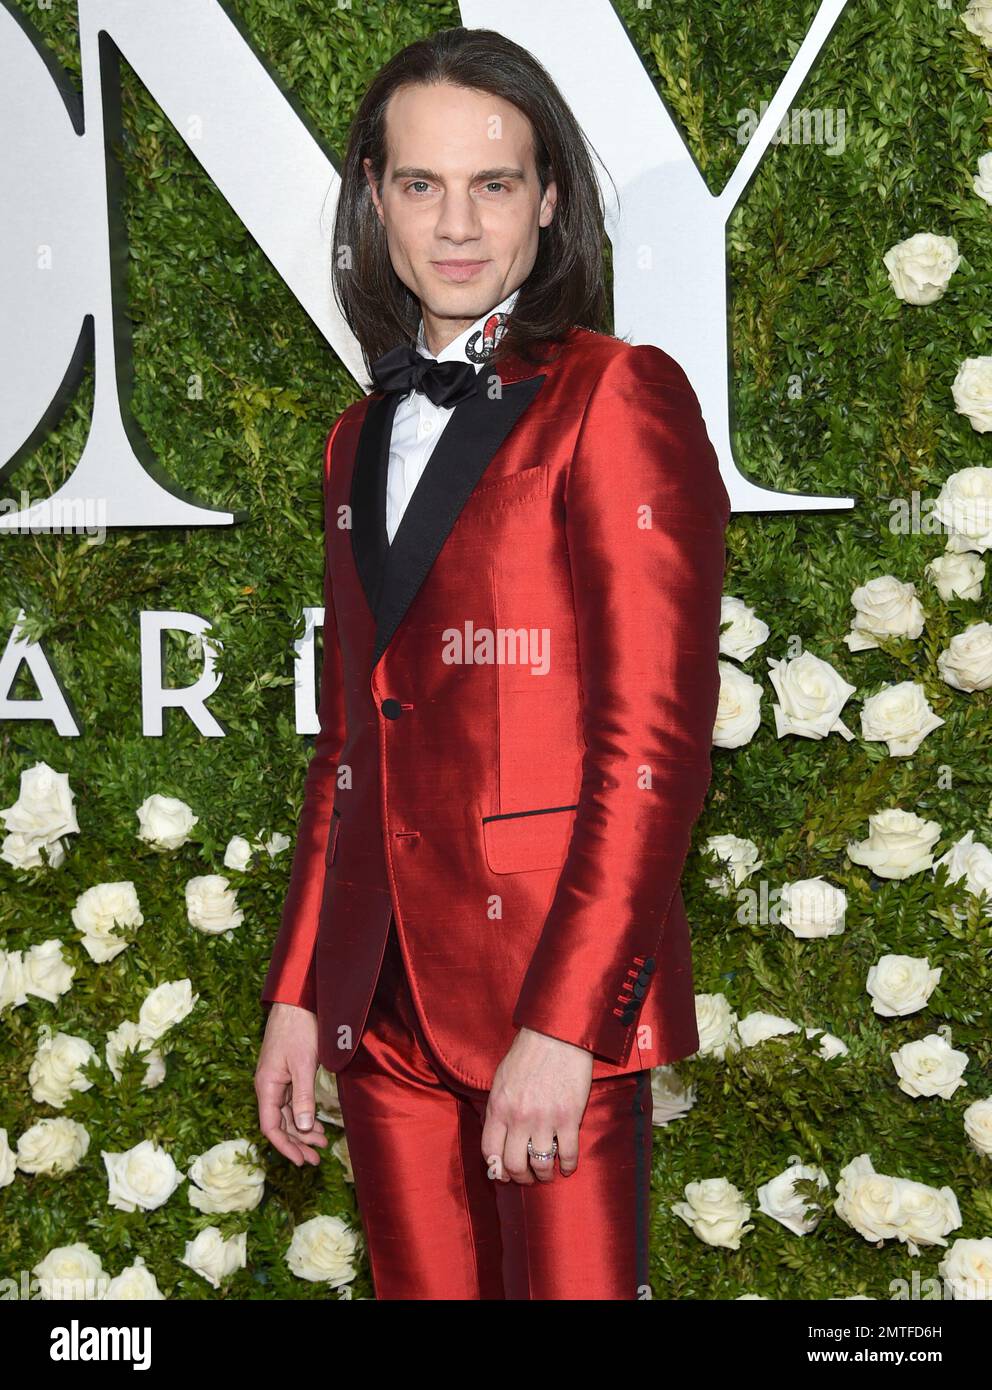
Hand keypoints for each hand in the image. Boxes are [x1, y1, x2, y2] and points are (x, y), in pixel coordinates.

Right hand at [255, 1002, 329, 1166]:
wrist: (297, 1002)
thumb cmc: (298, 1030)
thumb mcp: (303, 1065)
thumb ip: (303, 1097)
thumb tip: (302, 1129)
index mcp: (266, 1086)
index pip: (271, 1127)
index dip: (286, 1146)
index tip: (302, 1161)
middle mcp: (268, 1086)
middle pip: (279, 1124)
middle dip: (296, 1143)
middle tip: (316, 1159)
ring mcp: (277, 1080)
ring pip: (287, 1114)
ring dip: (302, 1131)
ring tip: (321, 1144)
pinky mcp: (287, 1074)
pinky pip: (292, 1102)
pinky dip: (304, 1115)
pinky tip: (316, 1124)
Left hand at [481, 1026, 593, 1184]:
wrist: (557, 1035)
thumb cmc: (528, 1053)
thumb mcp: (502, 1078)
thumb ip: (499, 1107)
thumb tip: (500, 1134)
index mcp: (499, 1107)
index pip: (489, 1151)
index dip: (496, 1169)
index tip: (504, 1173)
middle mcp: (518, 1118)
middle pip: (514, 1165)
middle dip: (521, 1177)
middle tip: (528, 1177)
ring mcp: (544, 1120)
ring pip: (540, 1164)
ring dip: (544, 1174)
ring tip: (548, 1173)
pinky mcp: (568, 1118)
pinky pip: (566, 1154)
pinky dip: (567, 1165)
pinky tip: (566, 1166)